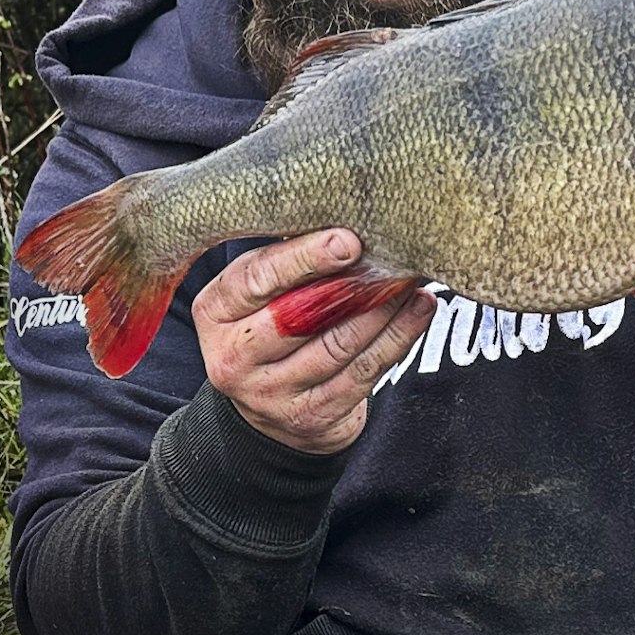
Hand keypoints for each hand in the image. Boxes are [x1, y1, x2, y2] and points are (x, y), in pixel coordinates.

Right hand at [192, 229, 434, 453]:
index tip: (349, 241)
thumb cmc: (271, 324)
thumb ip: (289, 259)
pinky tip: (419, 310)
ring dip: (384, 309)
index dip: (304, 258)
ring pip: (337, 345)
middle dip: (352, 284)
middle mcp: (234, 356)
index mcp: (215, 311)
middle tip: (394, 257)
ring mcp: (269, 394)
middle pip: (297, 315)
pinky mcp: (310, 417)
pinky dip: (398, 338)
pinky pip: (362, 373)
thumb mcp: (260, 290)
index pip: (257, 278)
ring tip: (412, 279)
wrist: (270, 411)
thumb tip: (347, 216)